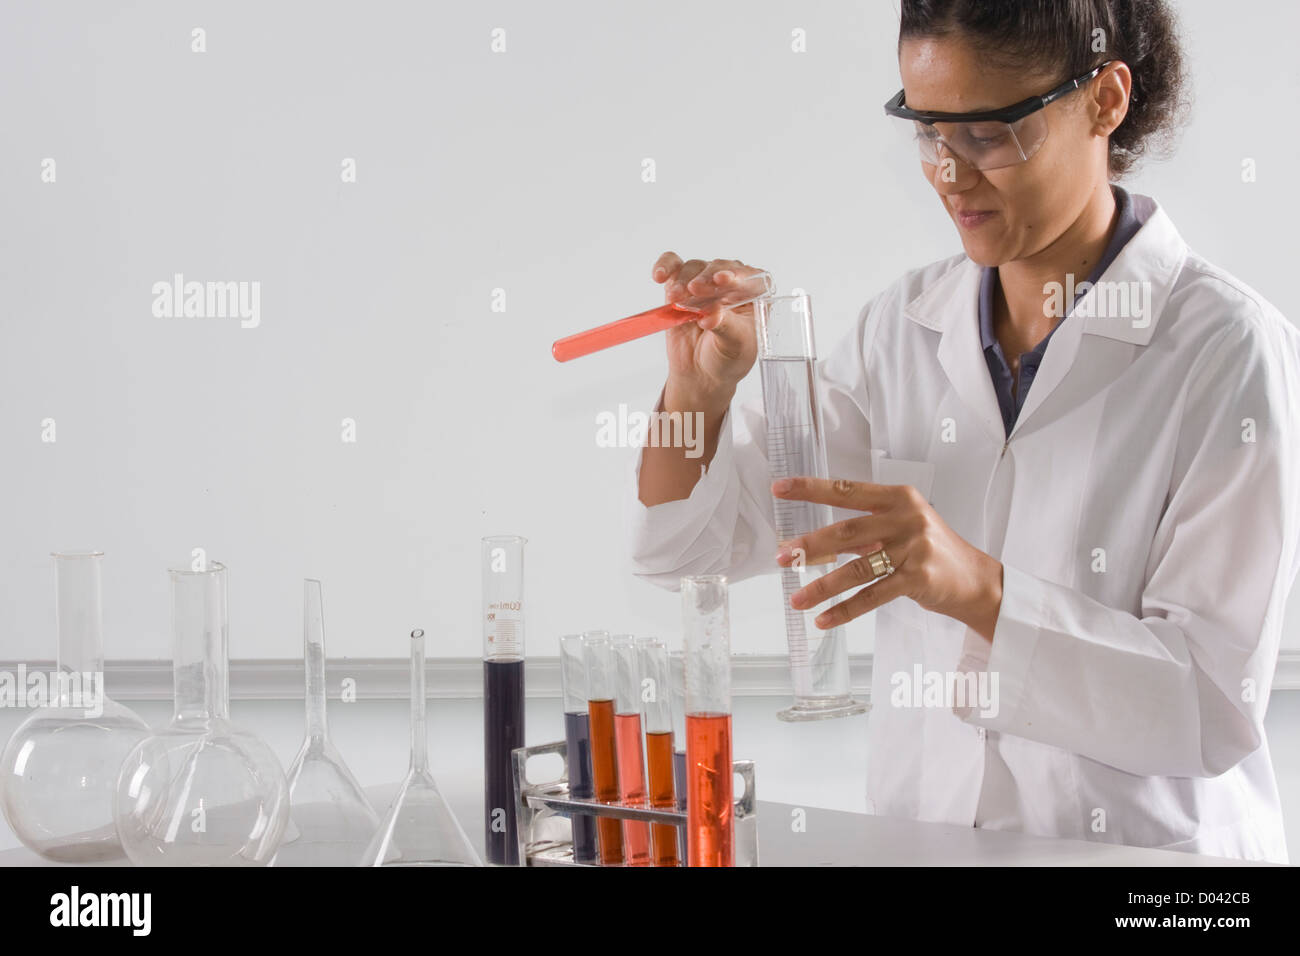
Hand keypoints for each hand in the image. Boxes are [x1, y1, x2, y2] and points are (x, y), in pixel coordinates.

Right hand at [651, 252, 767, 411]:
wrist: (701, 373)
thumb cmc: (727, 359)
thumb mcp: (734, 346)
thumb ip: (725, 327)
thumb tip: (712, 315)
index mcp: (755, 296)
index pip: (751, 277)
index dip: (738, 275)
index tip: (722, 280)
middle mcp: (732, 285)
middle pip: (720, 268)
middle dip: (706, 278)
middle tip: (694, 290)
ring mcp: (705, 283)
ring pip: (695, 268)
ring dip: (683, 280)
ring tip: (675, 298)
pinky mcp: (681, 285)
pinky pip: (673, 267)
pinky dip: (665, 268)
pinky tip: (659, 276)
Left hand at [773, 476, 1003, 641]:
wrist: (974, 579)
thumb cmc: (931, 550)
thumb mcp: (901, 527)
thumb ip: (864, 529)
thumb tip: (814, 541)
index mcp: (898, 497)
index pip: (847, 490)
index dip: (810, 489)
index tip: (779, 488)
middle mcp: (906, 518)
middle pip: (846, 531)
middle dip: (809, 546)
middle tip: (781, 557)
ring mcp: (913, 548)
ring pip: (856, 568)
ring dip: (822, 585)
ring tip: (797, 599)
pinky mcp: (918, 578)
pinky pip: (872, 596)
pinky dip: (845, 610)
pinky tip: (824, 618)